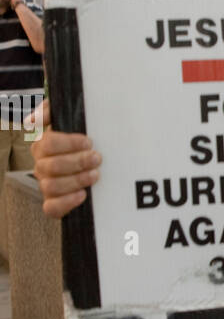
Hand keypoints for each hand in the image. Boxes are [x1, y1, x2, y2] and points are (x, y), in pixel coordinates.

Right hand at [30, 100, 101, 217]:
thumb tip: (32, 120)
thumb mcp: (73, 119)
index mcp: (43, 145)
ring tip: (95, 175)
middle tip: (96, 159)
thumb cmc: (84, 140)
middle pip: (51, 166)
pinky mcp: (54, 203)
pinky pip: (51, 208)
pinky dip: (66, 202)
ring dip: (76, 180)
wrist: (97, 159)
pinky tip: (83, 194)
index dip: (69, 144)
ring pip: (50, 186)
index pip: (48, 144)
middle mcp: (42, 165)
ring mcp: (47, 184)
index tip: (89, 142)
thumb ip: (51, 111)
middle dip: (77, 162)